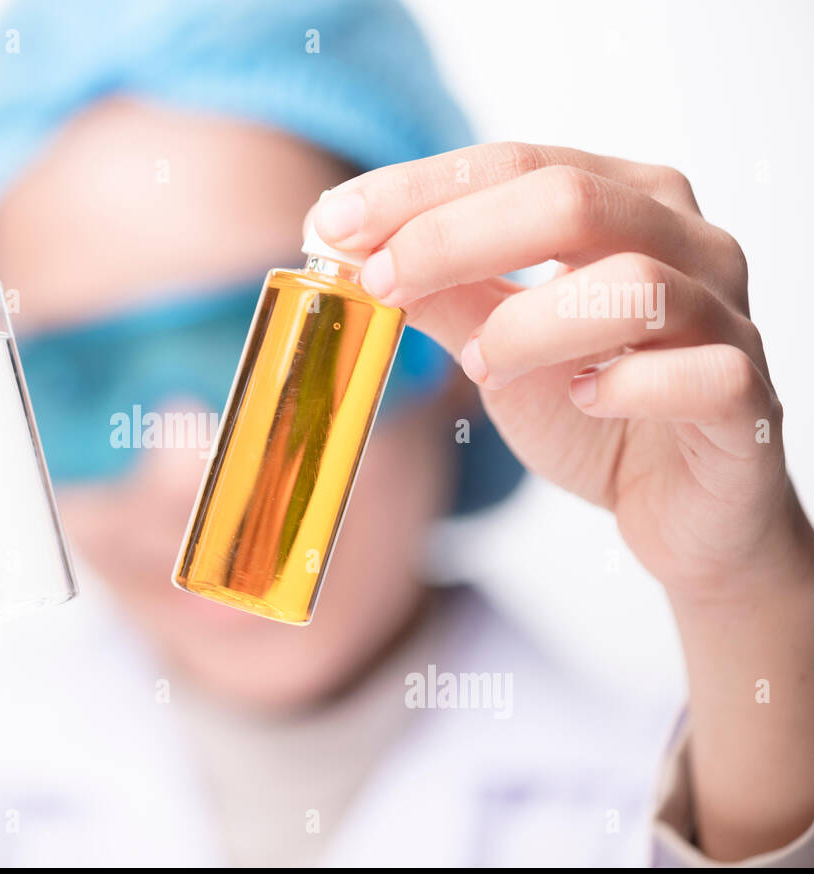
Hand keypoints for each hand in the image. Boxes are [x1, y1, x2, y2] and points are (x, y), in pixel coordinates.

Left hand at [314, 143, 813, 858]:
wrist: (682, 507)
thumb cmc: (595, 410)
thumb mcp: (498, 345)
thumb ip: (443, 295)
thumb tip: (354, 255)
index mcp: (624, 202)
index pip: (515, 162)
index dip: (417, 191)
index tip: (331, 223)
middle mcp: (685, 238)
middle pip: (569, 199)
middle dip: (451, 239)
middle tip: (378, 283)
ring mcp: (724, 312)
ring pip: (632, 284)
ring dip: (528, 325)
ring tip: (480, 366)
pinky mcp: (746, 395)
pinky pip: (696, 372)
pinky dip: (622, 386)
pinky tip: (582, 401)